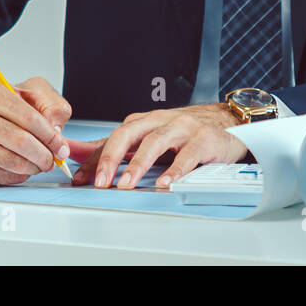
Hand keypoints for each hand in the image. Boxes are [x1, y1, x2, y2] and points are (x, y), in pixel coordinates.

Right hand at [0, 76, 72, 185]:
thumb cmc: (3, 109)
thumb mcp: (32, 93)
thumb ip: (52, 105)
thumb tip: (56, 131)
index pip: (28, 118)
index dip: (50, 136)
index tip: (61, 147)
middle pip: (21, 141)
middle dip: (44, 155)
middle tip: (53, 160)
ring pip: (13, 162)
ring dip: (33, 167)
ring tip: (39, 163)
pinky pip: (2, 176)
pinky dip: (19, 175)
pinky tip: (21, 167)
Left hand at [67, 104, 247, 189]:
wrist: (226, 121)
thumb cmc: (184, 132)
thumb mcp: (149, 136)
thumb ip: (117, 147)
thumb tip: (79, 155)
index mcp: (143, 122)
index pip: (113, 138)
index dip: (94, 159)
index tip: (80, 178)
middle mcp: (159, 121)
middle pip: (129, 133)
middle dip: (111, 157)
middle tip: (100, 181)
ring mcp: (181, 128)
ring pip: (155, 142)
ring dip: (138, 164)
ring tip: (126, 184)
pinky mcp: (203, 139)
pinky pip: (187, 155)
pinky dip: (175, 169)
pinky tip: (165, 183)